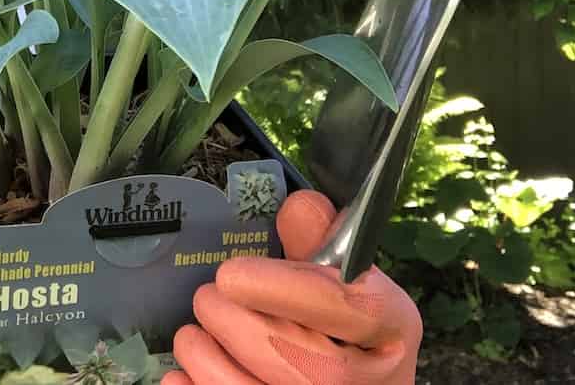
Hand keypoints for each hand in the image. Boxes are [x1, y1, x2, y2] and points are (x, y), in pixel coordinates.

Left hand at [161, 190, 421, 383]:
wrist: (351, 382)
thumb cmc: (343, 329)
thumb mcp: (346, 285)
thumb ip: (318, 246)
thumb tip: (299, 206)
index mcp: (392, 330)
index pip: (352, 308)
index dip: (287, 290)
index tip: (230, 274)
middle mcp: (374, 382)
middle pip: (303, 362)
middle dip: (235, 323)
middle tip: (207, 298)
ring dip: (209, 360)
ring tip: (193, 335)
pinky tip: (183, 373)